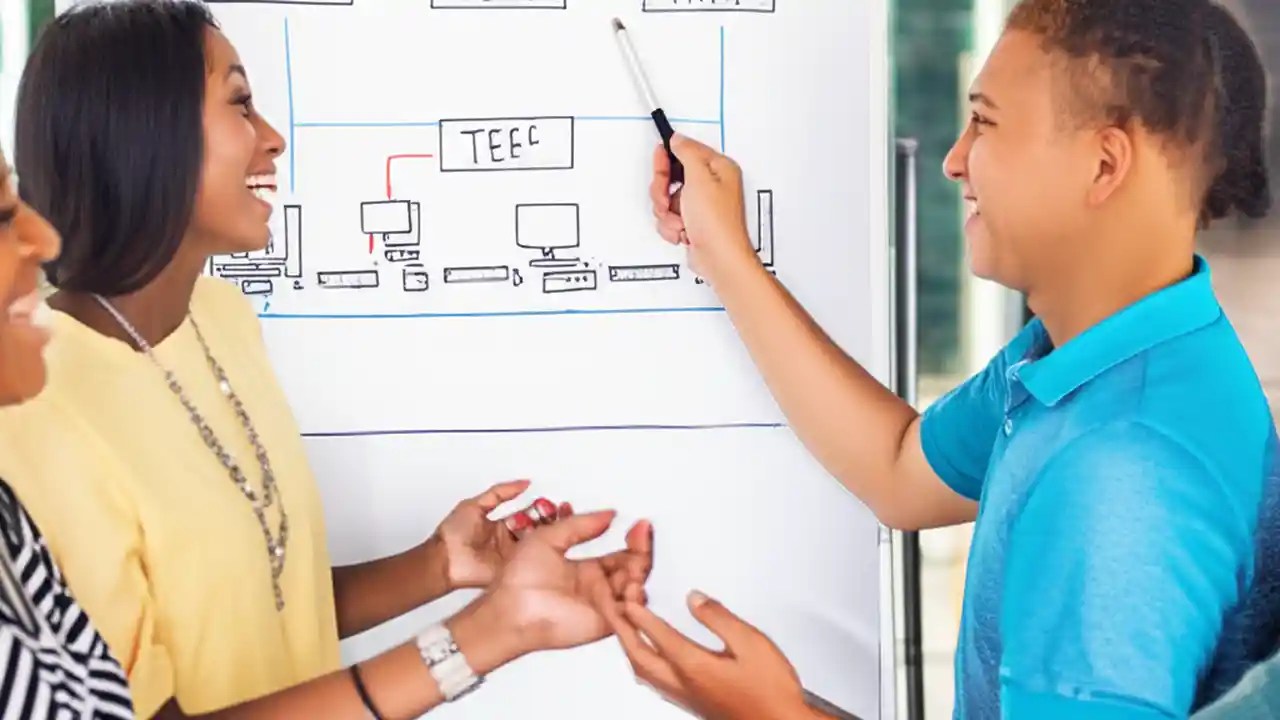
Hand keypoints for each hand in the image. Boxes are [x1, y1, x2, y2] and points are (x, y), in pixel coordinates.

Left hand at [431, 479, 570, 590]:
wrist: (443, 558)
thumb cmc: (453, 534)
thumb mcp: (476, 504)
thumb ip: (500, 493)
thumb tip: (524, 483)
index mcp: (503, 524)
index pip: (529, 513)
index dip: (539, 507)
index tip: (546, 503)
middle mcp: (510, 539)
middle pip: (537, 527)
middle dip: (546, 519)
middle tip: (550, 512)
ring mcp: (512, 555)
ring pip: (536, 542)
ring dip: (544, 532)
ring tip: (546, 524)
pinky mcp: (511, 568)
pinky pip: (528, 558)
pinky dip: (537, 550)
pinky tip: (541, 540)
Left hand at [477, 510, 653, 656]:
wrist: (509, 607)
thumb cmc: (518, 578)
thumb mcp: (549, 538)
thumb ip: (580, 525)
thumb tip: (608, 514)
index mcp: (585, 570)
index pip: (620, 555)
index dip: (633, 540)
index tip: (640, 525)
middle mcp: (597, 588)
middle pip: (633, 570)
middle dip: (642, 552)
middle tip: (643, 534)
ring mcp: (602, 606)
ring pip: (635, 588)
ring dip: (640, 572)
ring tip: (636, 557)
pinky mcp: (603, 623)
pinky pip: (629, 612)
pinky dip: (636, 598)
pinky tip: (632, 582)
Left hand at [602, 588, 814, 719]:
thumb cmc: (770, 691)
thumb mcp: (751, 642)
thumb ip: (719, 618)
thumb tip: (695, 599)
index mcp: (694, 666)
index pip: (657, 635)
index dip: (639, 612)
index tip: (628, 595)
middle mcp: (683, 684)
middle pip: (640, 656)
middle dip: (624, 630)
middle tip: (617, 609)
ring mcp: (685, 698)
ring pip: (643, 673)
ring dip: (630, 648)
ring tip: (627, 630)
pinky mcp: (692, 705)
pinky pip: (655, 682)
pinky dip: (644, 664)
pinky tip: (651, 660)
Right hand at [650, 134, 757, 282]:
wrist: (718, 258)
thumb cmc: (717, 223)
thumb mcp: (699, 178)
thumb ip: (687, 153)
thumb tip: (678, 140)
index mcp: (718, 169)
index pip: (686, 151)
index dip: (668, 156)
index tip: (659, 158)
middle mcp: (711, 185)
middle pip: (672, 177)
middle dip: (663, 192)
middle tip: (666, 200)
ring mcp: (701, 205)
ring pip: (668, 199)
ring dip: (667, 213)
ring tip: (679, 220)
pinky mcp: (693, 222)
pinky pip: (670, 217)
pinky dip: (671, 226)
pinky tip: (682, 231)